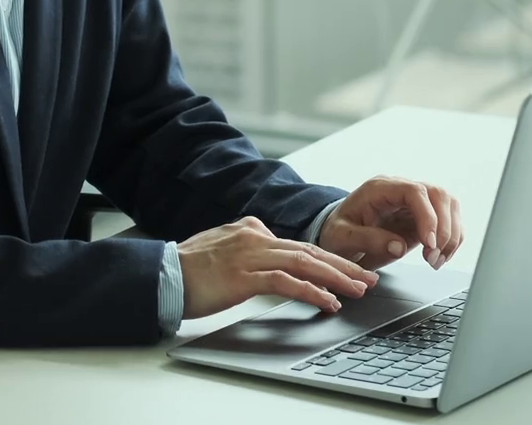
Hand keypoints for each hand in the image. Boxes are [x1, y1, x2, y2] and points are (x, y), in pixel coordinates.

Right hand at [177, 216, 378, 319]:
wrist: (162, 275)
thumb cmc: (189, 269)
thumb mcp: (222, 248)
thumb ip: (246, 246)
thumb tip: (267, 253)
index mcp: (251, 230)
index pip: (298, 244)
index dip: (327, 259)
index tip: (348, 270)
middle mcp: (255, 237)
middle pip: (310, 250)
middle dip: (343, 265)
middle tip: (369, 276)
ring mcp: (250, 255)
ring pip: (305, 263)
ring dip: (336, 278)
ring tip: (358, 290)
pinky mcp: (244, 276)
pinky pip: (287, 283)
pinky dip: (312, 292)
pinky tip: (328, 302)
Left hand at [317, 176, 463, 270]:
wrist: (340, 235)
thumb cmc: (338, 232)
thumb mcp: (341, 237)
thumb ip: (367, 240)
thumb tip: (397, 246)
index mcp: (379, 189)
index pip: (414, 191)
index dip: (427, 216)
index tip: (428, 243)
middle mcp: (401, 190)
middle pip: (438, 195)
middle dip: (443, 228)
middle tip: (432, 256)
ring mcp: (415, 202)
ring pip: (449, 205)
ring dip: (450, 235)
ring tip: (435, 260)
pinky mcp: (424, 216)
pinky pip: (449, 221)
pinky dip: (450, 240)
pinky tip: (439, 257)